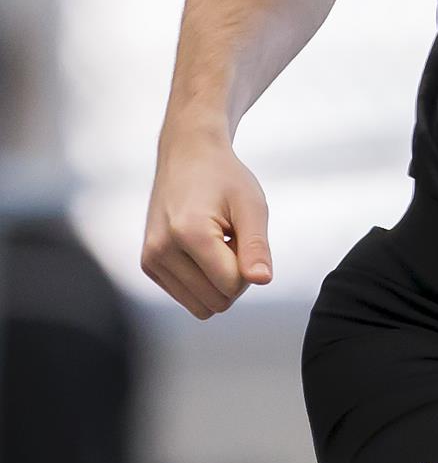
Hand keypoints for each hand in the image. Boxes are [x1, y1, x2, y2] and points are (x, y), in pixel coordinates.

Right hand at [142, 131, 272, 317]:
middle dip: (234, 277)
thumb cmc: (224, 177)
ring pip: (202, 306)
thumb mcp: (251, 206)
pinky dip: (202, 281)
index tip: (244, 236)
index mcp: (189, 233)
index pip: (232, 285)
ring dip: (218, 282)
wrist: (187, 155)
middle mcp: (161, 250)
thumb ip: (257, 246)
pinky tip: (202, 249)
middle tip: (231, 239)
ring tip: (217, 244)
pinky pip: (188, 298)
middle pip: (218, 301)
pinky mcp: (148, 266)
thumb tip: (262, 280)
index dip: (249, 267)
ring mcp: (151, 260)